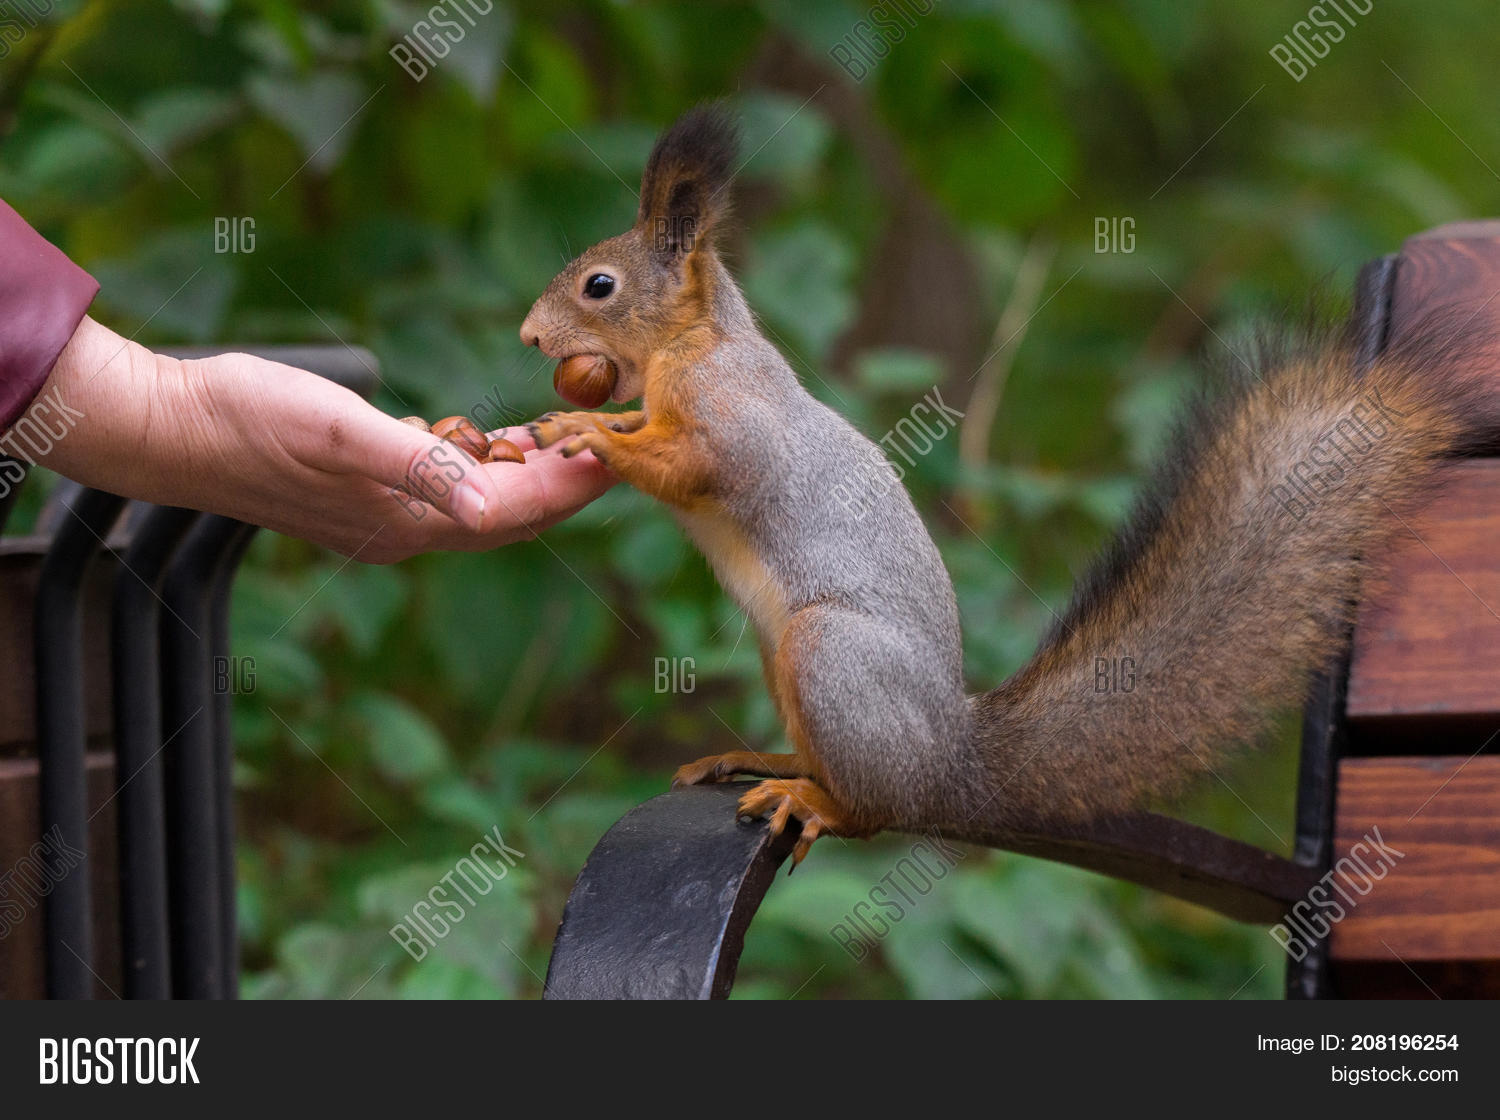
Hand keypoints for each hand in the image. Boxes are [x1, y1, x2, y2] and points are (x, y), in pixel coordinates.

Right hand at [21, 317, 616, 561]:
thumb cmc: (245, 419)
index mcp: (406, 521)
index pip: (516, 511)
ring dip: (524, 476)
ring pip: (477, 505)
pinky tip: (488, 441)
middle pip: (507, 515)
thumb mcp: (337, 431)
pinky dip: (477, 468)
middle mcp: (402, 531)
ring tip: (567, 439)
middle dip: (562, 483)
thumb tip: (486, 502)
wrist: (165, 430)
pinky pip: (442, 491)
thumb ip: (417, 466)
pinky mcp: (360, 498)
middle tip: (607, 443)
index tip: (615, 452)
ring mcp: (380, 519)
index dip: (571, 484)